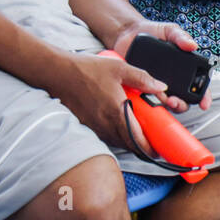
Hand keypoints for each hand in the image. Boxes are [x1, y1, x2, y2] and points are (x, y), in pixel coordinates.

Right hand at [48, 49, 169, 153]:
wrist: (58, 73)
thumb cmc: (86, 69)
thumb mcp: (119, 68)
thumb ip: (142, 79)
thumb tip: (160, 87)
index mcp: (116, 111)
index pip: (136, 139)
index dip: (148, 148)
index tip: (156, 150)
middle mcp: (104, 124)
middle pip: (127, 145)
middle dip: (140, 147)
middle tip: (151, 143)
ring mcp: (94, 126)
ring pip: (116, 142)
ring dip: (127, 142)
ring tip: (137, 134)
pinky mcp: (86, 125)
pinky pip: (104, 136)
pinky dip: (115, 136)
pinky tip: (118, 125)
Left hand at [110, 19, 212, 111]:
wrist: (129, 33)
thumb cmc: (153, 32)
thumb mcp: (170, 31)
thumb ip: (181, 36)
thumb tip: (192, 45)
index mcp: (184, 69)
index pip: (198, 86)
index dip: (203, 97)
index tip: (203, 104)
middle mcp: (172, 81)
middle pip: (182, 101)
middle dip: (181, 105)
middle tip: (174, 100)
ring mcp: (157, 85)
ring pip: (165, 103)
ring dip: (164, 104)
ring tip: (160, 98)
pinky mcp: (142, 87)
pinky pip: (147, 98)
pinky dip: (148, 100)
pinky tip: (145, 94)